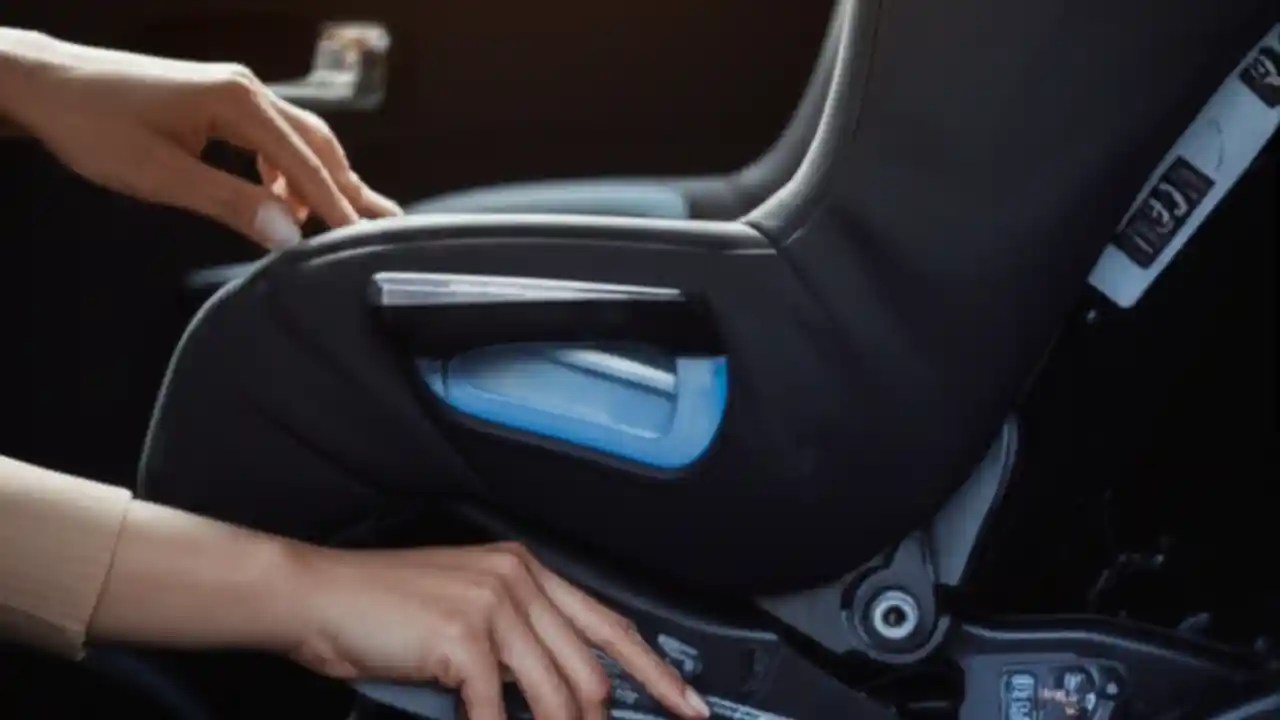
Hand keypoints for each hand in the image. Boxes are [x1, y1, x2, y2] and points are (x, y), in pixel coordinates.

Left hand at [1, 29, 401, 248]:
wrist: (47, 85)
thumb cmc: (93, 124)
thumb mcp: (159, 176)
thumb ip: (229, 204)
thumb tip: (288, 234)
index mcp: (237, 101)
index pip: (306, 161)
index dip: (337, 204)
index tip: (361, 239)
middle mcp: (247, 89)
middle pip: (318, 145)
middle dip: (347, 190)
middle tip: (378, 229)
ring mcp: (237, 93)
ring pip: (300, 141)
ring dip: (320, 182)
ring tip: (339, 222)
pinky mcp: (223, 102)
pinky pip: (275, 139)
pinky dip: (290, 172)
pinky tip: (283, 200)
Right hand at [290, 542, 712, 719]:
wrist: (316, 594)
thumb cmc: (381, 610)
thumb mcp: (464, 612)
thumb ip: (516, 642)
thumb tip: (559, 696)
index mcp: (525, 570)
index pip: (610, 626)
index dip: (657, 672)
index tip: (688, 705)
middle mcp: (518, 578)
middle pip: (592, 669)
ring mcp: (493, 604)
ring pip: (558, 694)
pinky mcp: (463, 636)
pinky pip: (499, 709)